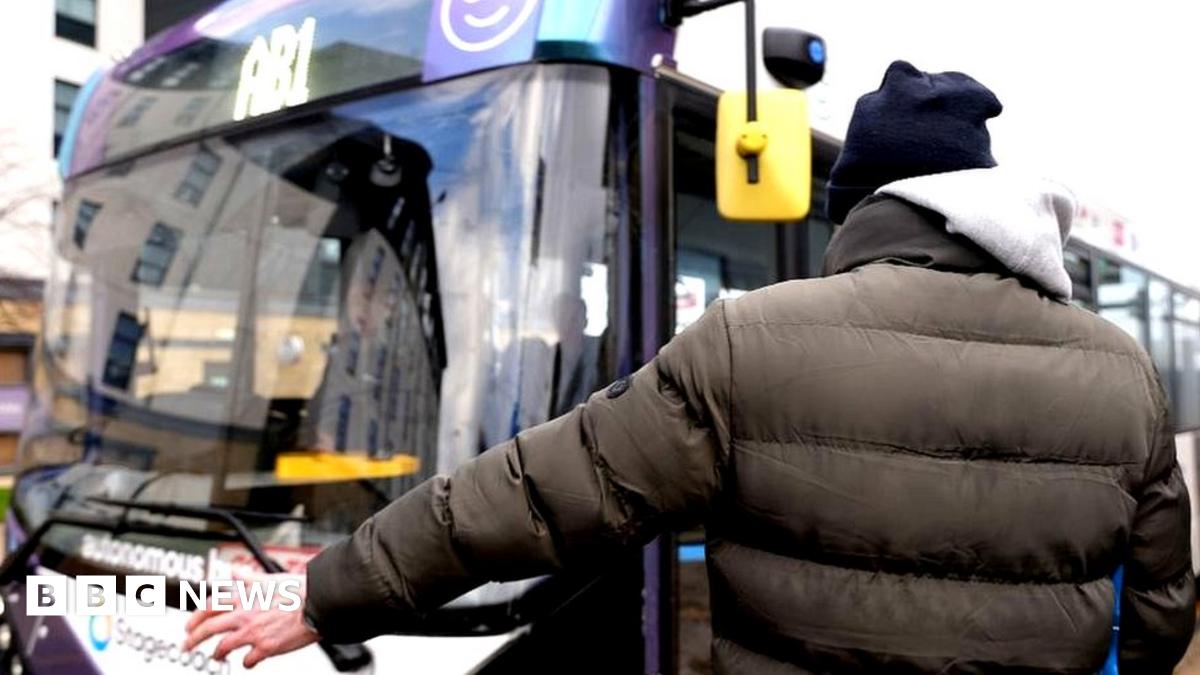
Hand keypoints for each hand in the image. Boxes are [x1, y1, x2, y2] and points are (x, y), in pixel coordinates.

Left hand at [183, 573, 319, 668]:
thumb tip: (235, 571)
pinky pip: (248, 660)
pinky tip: (249, 662)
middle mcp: (244, 614)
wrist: (318, 602)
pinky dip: (246, 662)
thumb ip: (248, 577)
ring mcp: (253, 632)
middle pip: (209, 628)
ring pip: (223, 646)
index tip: (189, 625)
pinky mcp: (266, 647)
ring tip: (216, 657)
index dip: (196, 617)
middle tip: (186, 646)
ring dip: (217, 654)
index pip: (210, 606)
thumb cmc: (299, 590)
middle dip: (193, 639)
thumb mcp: (269, 578)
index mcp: (244, 596)